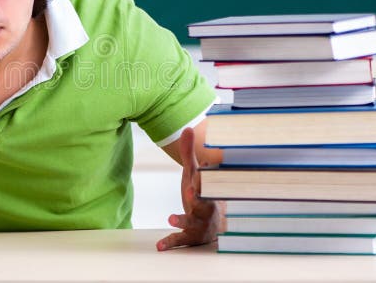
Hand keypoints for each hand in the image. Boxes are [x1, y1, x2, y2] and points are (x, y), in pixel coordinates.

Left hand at [156, 127, 223, 249]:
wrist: (217, 226)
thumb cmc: (202, 193)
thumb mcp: (194, 174)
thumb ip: (188, 153)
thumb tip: (187, 128)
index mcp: (207, 190)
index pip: (205, 182)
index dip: (203, 176)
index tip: (201, 168)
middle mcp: (205, 206)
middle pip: (202, 201)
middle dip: (197, 196)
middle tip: (190, 190)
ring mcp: (198, 223)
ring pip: (191, 222)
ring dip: (181, 220)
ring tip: (170, 218)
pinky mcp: (189, 236)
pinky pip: (179, 240)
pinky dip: (170, 242)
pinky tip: (159, 246)